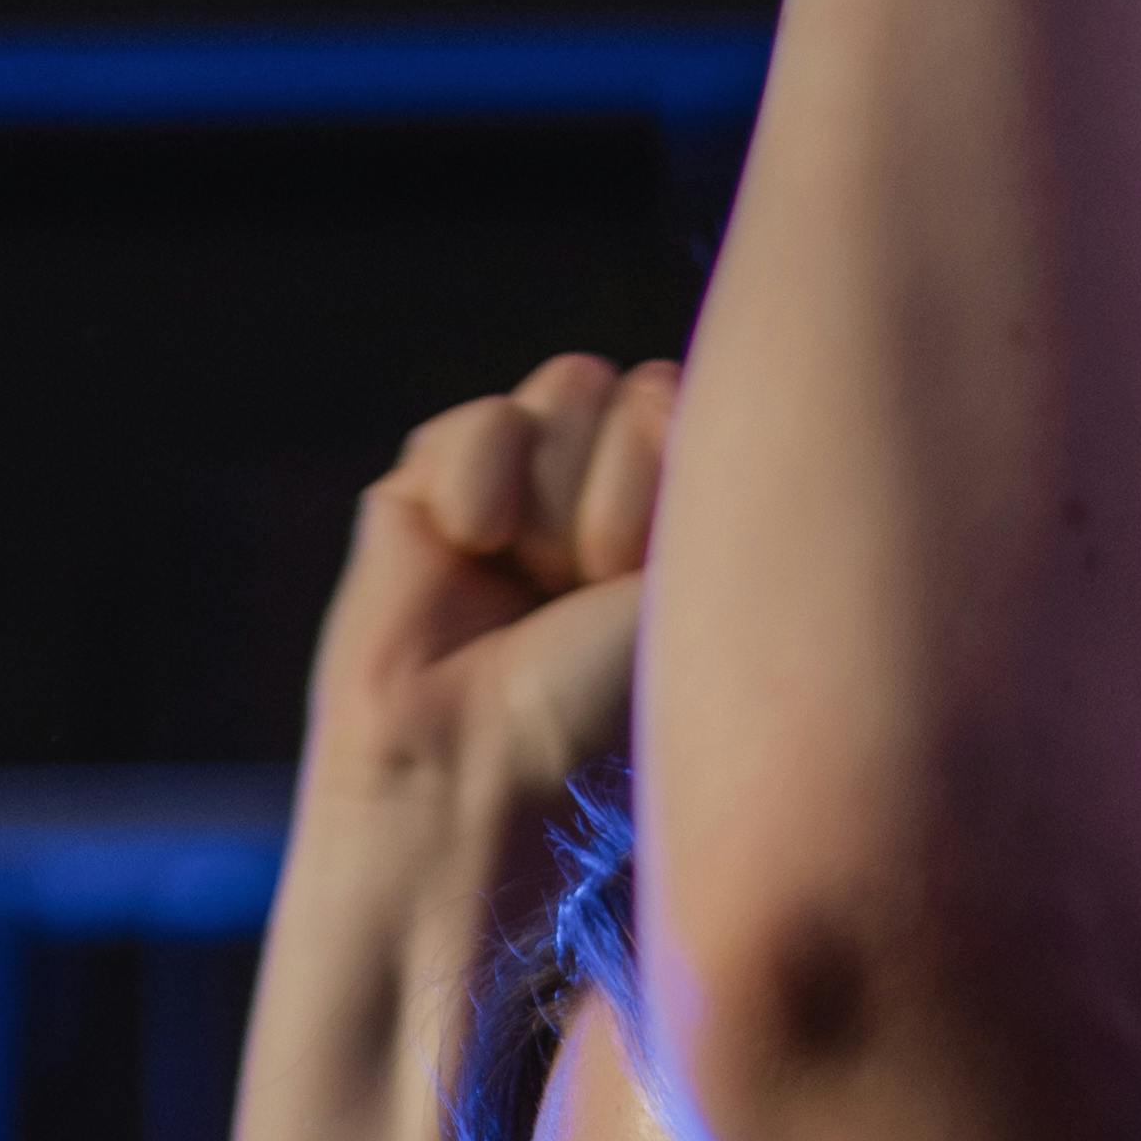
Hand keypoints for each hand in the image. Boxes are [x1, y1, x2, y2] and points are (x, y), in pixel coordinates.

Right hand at [304, 349, 675, 866]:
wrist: (473, 757)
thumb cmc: (597, 703)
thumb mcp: (689, 583)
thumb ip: (710, 472)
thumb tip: (695, 387)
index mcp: (676, 516)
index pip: (702, 409)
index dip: (677, 480)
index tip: (642, 584)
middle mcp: (599, 488)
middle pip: (637, 385)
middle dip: (617, 492)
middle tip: (580, 590)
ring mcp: (517, 478)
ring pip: (570, 384)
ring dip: (557, 494)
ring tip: (526, 580)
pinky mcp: (429, 478)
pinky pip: (485, 416)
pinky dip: (481, 481)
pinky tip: (467, 549)